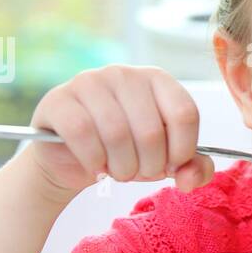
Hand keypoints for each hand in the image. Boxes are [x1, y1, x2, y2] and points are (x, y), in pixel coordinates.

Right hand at [25, 65, 215, 197]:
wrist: (72, 160)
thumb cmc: (126, 153)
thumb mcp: (164, 161)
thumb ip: (193, 168)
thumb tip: (190, 179)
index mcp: (157, 79)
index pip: (185, 113)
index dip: (182, 151)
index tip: (170, 166)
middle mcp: (124, 74)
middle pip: (151, 130)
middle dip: (149, 166)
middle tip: (138, 173)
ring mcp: (89, 82)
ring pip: (116, 133)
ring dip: (121, 167)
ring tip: (118, 171)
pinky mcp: (59, 100)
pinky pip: (82, 134)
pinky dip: (93, 160)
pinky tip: (95, 166)